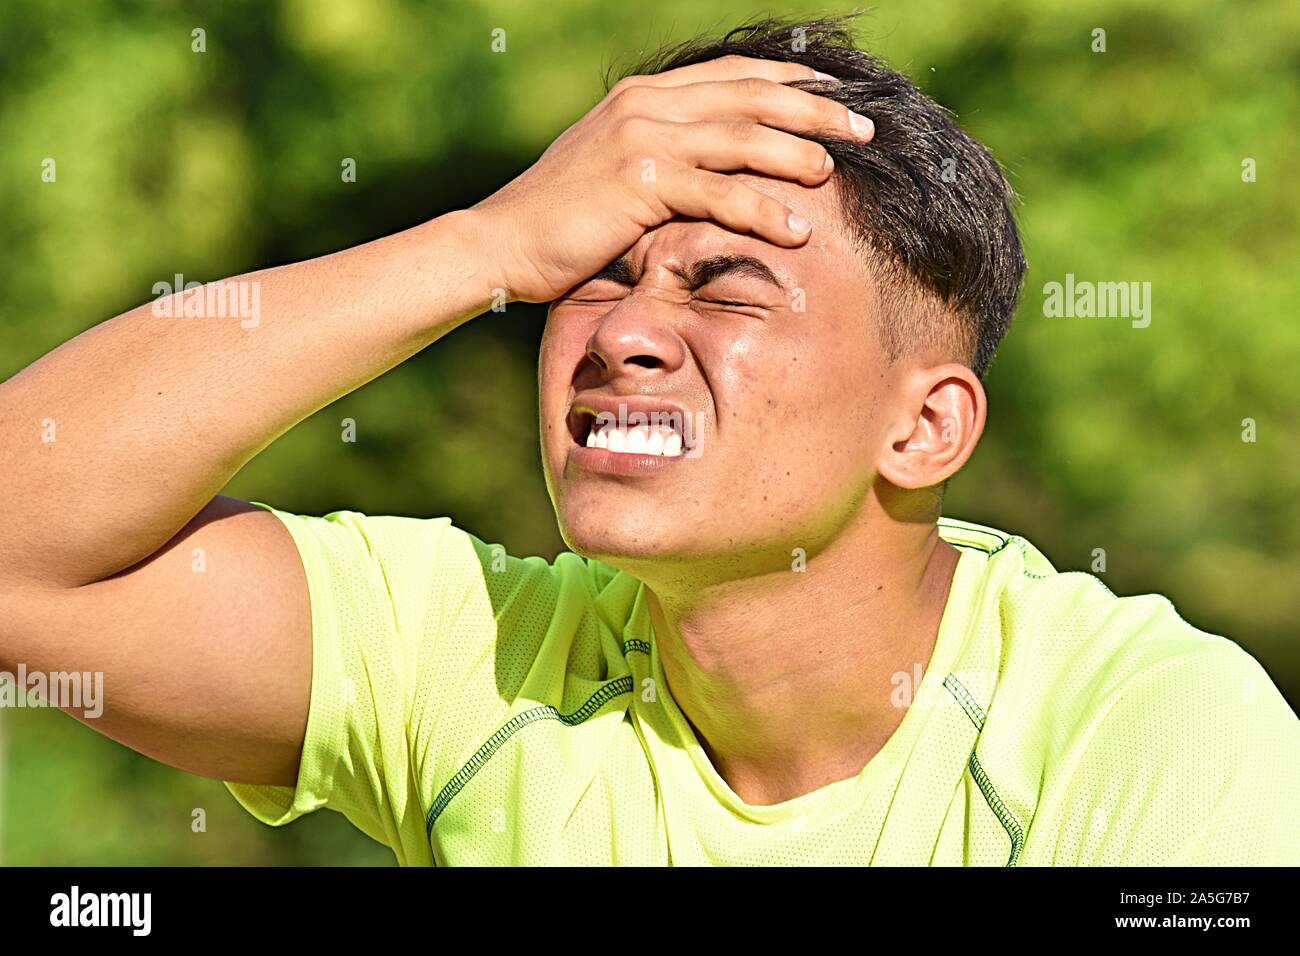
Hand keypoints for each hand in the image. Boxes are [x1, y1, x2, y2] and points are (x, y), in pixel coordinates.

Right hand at [468, 55, 874, 302]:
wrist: (501, 242)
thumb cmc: (561, 220)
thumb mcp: (614, 171)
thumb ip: (661, 155)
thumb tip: (711, 170)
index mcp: (644, 96)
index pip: (734, 76)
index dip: (791, 80)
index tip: (837, 93)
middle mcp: (646, 105)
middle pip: (750, 95)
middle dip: (813, 108)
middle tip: (863, 126)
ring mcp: (641, 139)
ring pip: (741, 137)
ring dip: (797, 151)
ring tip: (837, 170)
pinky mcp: (638, 182)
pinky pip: (717, 193)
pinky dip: (761, 210)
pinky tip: (796, 227)